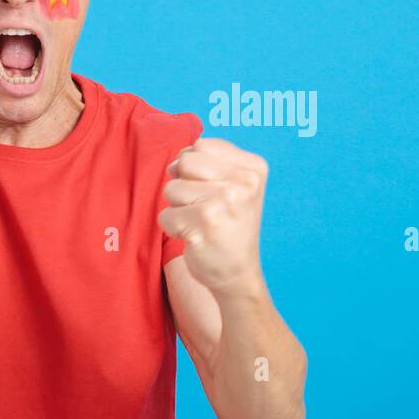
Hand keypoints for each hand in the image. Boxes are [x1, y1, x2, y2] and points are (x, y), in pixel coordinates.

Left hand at [159, 138, 266, 295]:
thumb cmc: (230, 225)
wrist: (238, 273)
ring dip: (178, 208)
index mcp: (253, 168)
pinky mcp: (203, 224)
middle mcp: (243, 182)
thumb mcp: (236, 186)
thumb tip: (174, 163)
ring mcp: (224, 202)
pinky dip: (173, 228)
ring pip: (171, 189)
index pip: (201, 145)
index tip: (209, 188)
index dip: (193, 166)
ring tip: (200, 223)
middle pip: (185, 162)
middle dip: (183, 184)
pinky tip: (194, 237)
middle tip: (202, 207)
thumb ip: (210, 162)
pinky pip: (165, 215)